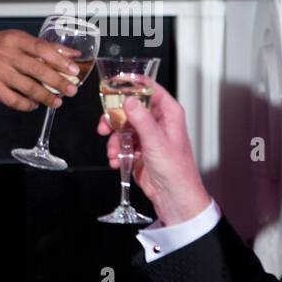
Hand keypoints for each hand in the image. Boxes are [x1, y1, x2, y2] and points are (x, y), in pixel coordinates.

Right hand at [0, 28, 80, 110]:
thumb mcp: (16, 38)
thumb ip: (42, 46)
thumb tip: (71, 54)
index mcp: (14, 39)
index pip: (42, 49)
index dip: (60, 61)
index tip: (74, 70)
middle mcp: (6, 54)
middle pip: (38, 70)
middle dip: (58, 82)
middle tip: (71, 90)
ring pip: (28, 87)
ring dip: (46, 97)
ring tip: (57, 102)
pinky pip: (13, 100)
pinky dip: (27, 105)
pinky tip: (34, 105)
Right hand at [95, 82, 210, 225]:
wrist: (174, 198)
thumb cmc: (176, 171)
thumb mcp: (156, 141)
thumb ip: (141, 118)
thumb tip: (128, 100)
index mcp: (169, 113)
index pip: (150, 89)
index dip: (132, 85)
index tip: (115, 84)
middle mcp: (158, 122)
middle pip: (130, 108)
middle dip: (115, 118)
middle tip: (105, 126)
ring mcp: (148, 137)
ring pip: (123, 127)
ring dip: (114, 140)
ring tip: (113, 152)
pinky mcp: (139, 151)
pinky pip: (122, 144)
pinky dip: (116, 152)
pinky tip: (116, 161)